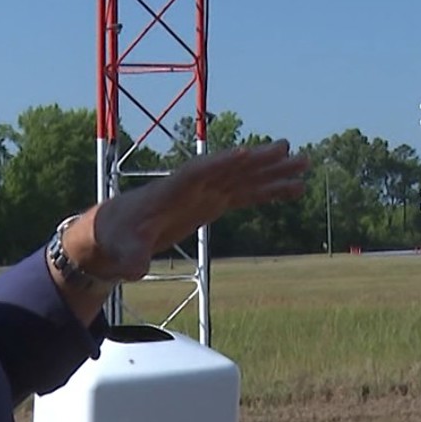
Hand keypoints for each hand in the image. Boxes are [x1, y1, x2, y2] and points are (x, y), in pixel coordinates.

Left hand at [67, 140, 309, 280]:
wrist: (116, 230)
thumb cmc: (117, 236)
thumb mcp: (122, 250)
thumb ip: (131, 258)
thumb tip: (134, 272)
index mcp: (171, 191)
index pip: (198, 173)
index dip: (220, 164)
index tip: (245, 154)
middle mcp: (193, 186)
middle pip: (230, 169)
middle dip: (259, 160)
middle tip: (289, 150)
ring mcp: (206, 193)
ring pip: (245, 178)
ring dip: (274, 171)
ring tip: (304, 164)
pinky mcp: (213, 203)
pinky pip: (247, 194)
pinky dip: (270, 191)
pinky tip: (294, 189)